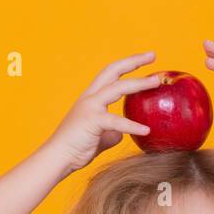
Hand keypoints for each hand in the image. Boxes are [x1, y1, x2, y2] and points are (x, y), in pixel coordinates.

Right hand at [40, 52, 161, 175]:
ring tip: (156, 82)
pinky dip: (133, 125)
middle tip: (153, 54)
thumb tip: (122, 134)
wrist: (57, 158)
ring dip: (139, 83)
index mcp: (91, 99)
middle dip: (134, 61)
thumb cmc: (75, 149)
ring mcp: (90, 107)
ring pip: (118, 88)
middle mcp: (90, 98)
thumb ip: (111, 132)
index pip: (110, 74)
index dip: (128, 65)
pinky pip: (117, 121)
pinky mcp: (92, 121)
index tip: (145, 59)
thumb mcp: (98, 137)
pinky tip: (146, 130)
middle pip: (113, 71)